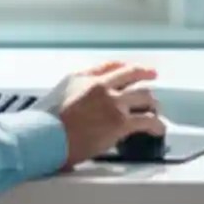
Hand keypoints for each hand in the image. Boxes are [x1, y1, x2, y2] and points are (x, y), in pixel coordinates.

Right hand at [39, 62, 164, 168]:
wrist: (44, 136)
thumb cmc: (44, 122)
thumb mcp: (56, 96)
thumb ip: (73, 91)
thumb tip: (80, 98)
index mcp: (83, 78)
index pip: (110, 66)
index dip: (124, 68)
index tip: (131, 69)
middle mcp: (100, 86)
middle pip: (132, 75)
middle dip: (145, 77)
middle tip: (151, 77)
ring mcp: (113, 103)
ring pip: (144, 96)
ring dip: (152, 104)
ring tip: (155, 110)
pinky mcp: (120, 122)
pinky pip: (148, 120)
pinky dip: (156, 125)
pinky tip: (158, 129)